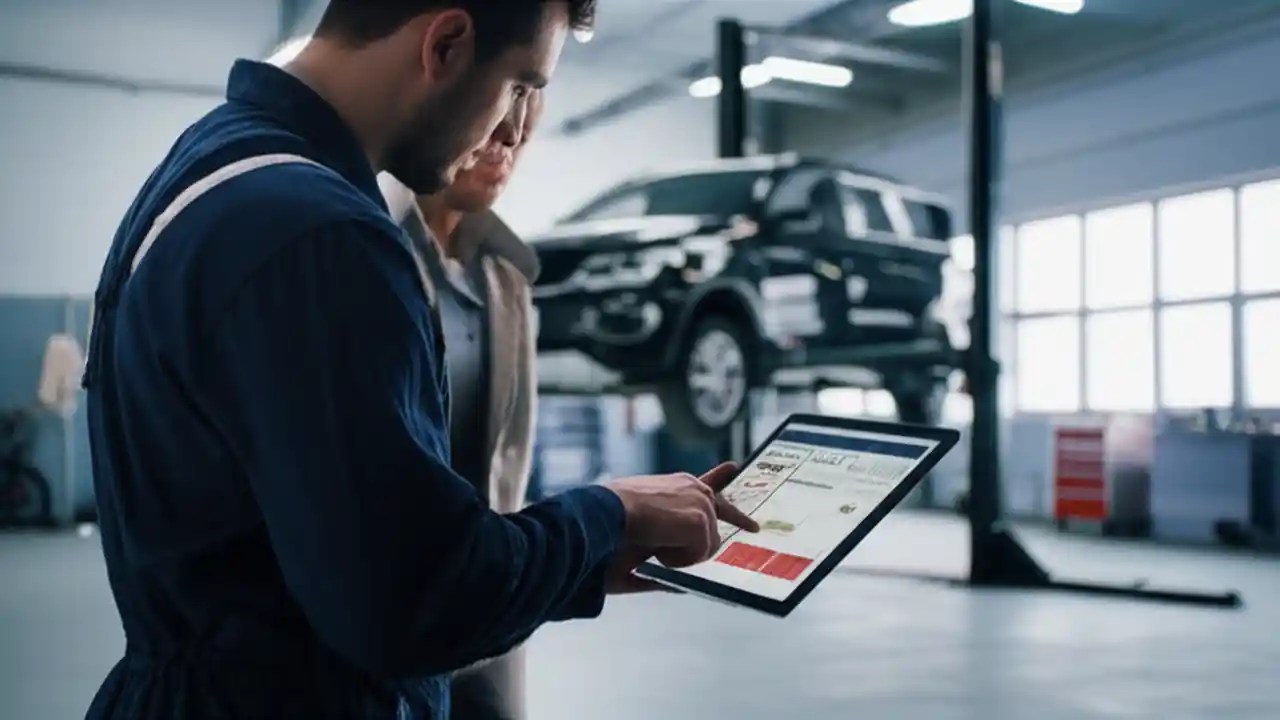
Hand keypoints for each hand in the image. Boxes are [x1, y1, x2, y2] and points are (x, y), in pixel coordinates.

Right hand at [603, 462, 758, 589]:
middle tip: (754, 527)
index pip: (704, 480)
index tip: (733, 466)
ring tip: (655, 546)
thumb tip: (679, 570)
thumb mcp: (639, 528)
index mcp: (675, 486)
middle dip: (737, 521)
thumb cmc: (608, 523)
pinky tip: (659, 549)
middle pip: (722, 513)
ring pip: (706, 545)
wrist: (602, 514)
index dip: (720, 475)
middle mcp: (692, 489)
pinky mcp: (700, 522)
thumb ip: (661, 541)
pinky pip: (699, 556)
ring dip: (683, 554)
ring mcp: (700, 505)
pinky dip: (678, 561)